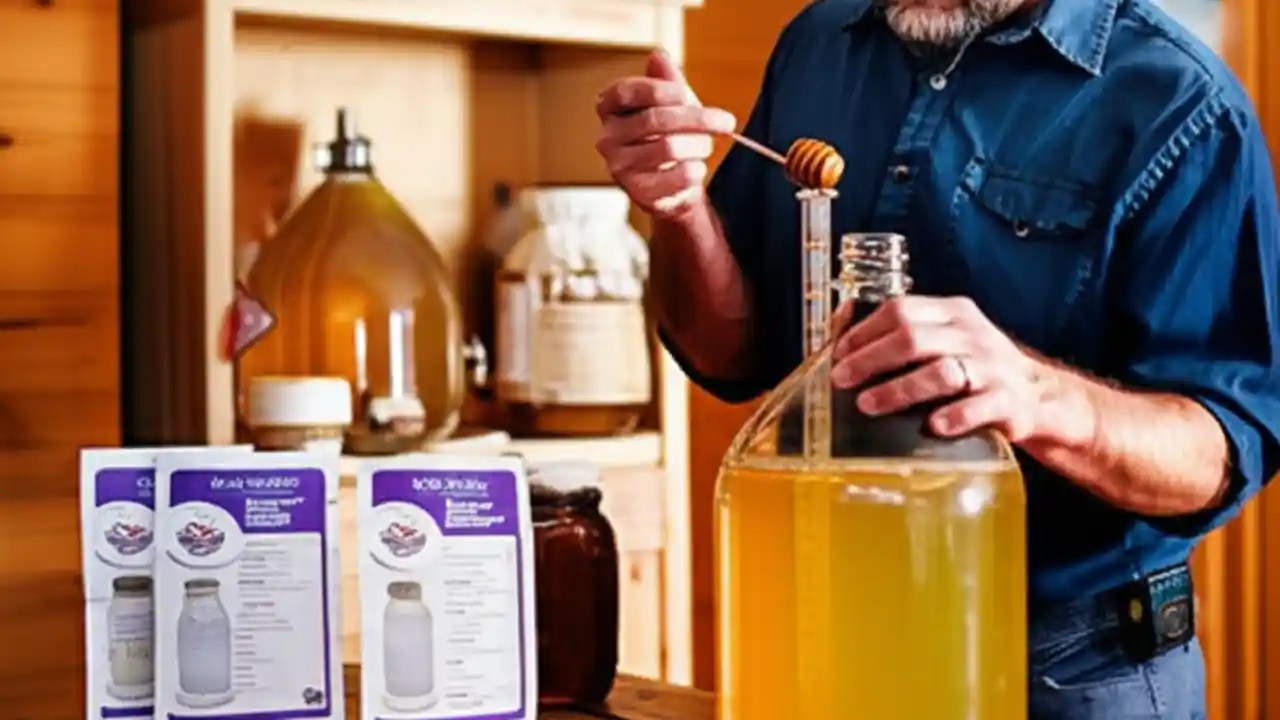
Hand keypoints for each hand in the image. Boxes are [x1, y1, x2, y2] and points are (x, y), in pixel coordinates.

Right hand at [595, 48, 736, 217]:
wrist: (674, 186)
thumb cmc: (670, 137)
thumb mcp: (672, 104)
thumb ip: (666, 80)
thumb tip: (658, 55)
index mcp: (610, 110)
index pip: (627, 92)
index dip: (658, 89)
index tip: (685, 93)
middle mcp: (608, 138)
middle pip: (654, 120)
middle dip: (697, 119)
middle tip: (725, 122)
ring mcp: (619, 167)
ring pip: (668, 148)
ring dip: (699, 146)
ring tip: (705, 147)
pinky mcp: (638, 193)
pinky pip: (677, 176)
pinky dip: (696, 170)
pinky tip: (695, 168)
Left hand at [830, 296, 1047, 442]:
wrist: (1036, 394)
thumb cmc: (974, 367)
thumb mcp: (945, 337)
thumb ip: (901, 330)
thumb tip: (842, 319)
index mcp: (953, 313)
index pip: (901, 310)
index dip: (864, 332)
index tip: (838, 354)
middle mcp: (973, 335)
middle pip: (914, 338)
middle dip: (870, 359)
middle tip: (842, 380)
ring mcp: (993, 367)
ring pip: (942, 372)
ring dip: (899, 389)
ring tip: (868, 404)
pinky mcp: (1009, 401)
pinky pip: (979, 406)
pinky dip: (954, 416)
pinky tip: (932, 426)